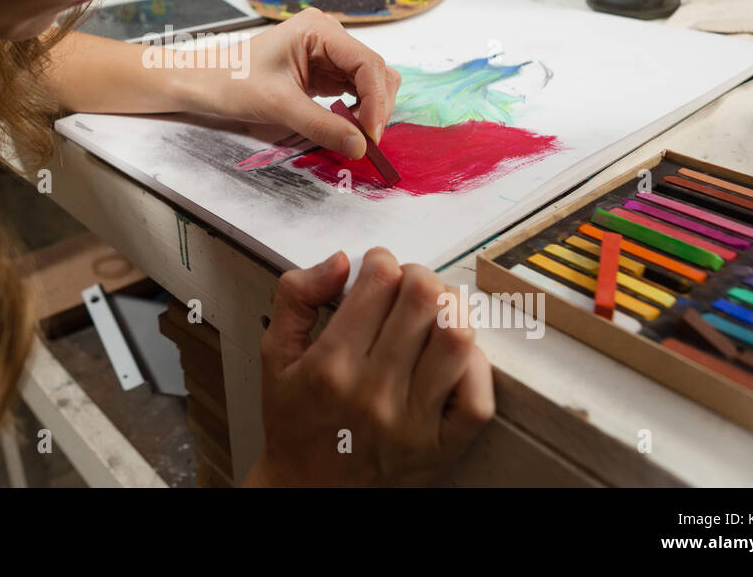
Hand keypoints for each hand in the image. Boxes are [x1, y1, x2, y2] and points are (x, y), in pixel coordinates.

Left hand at [201, 8, 400, 159]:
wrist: (205, 82)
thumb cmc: (233, 82)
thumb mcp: (278, 105)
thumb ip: (321, 125)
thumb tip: (361, 147)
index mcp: (318, 29)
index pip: (367, 62)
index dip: (376, 100)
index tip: (371, 135)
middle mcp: (329, 35)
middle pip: (375, 70)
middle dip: (377, 106)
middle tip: (366, 142)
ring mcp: (328, 51)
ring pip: (370, 81)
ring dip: (370, 109)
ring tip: (356, 136)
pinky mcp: (324, 69)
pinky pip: (354, 89)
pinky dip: (358, 109)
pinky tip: (348, 126)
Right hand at [244, 248, 493, 486]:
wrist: (307, 492)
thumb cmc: (294, 422)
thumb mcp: (274, 354)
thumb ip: (296, 296)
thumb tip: (340, 261)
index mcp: (330, 364)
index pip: (380, 281)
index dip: (382, 262)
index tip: (377, 269)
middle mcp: (372, 391)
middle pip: (425, 299)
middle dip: (418, 277)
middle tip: (407, 287)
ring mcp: (411, 422)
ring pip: (457, 339)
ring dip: (452, 311)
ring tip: (434, 315)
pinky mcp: (439, 448)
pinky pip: (477, 396)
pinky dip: (476, 365)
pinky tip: (453, 357)